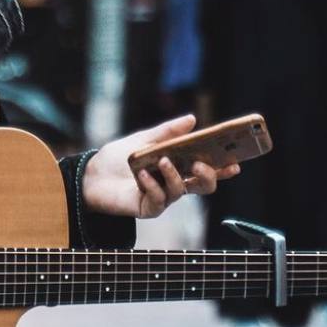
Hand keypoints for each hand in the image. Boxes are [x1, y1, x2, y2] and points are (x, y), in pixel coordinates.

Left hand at [81, 114, 240, 219]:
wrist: (90, 175)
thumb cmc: (117, 159)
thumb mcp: (143, 140)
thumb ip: (167, 132)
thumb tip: (192, 119)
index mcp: (177, 168)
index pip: (206, 170)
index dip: (223, 169)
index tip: (235, 162)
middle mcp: (174, 185)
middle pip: (203, 186)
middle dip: (208, 176)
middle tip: (201, 165)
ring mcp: (162, 198)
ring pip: (181, 191)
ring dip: (174, 175)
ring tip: (163, 161)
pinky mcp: (147, 208)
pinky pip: (158, 199)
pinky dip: (152, 185)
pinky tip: (143, 174)